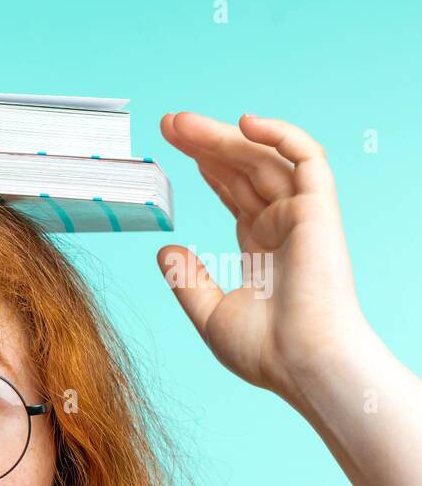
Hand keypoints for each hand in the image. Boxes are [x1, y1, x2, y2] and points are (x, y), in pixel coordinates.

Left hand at [154, 112, 367, 405]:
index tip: (171, 146)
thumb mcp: (209, 313)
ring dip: (224, 136)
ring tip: (181, 123)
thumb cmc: (264, 350)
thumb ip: (188, 279)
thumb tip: (165, 250)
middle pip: (242, 169)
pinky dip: (280, 135)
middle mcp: (282, 226)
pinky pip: (306, 159)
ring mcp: (302, 215)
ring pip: (263, 159)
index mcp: (260, 248)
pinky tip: (244, 123)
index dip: (205, 166)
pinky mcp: (319, 209)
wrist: (302, 363)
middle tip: (168, 122)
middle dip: (206, 144)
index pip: (233, 192)